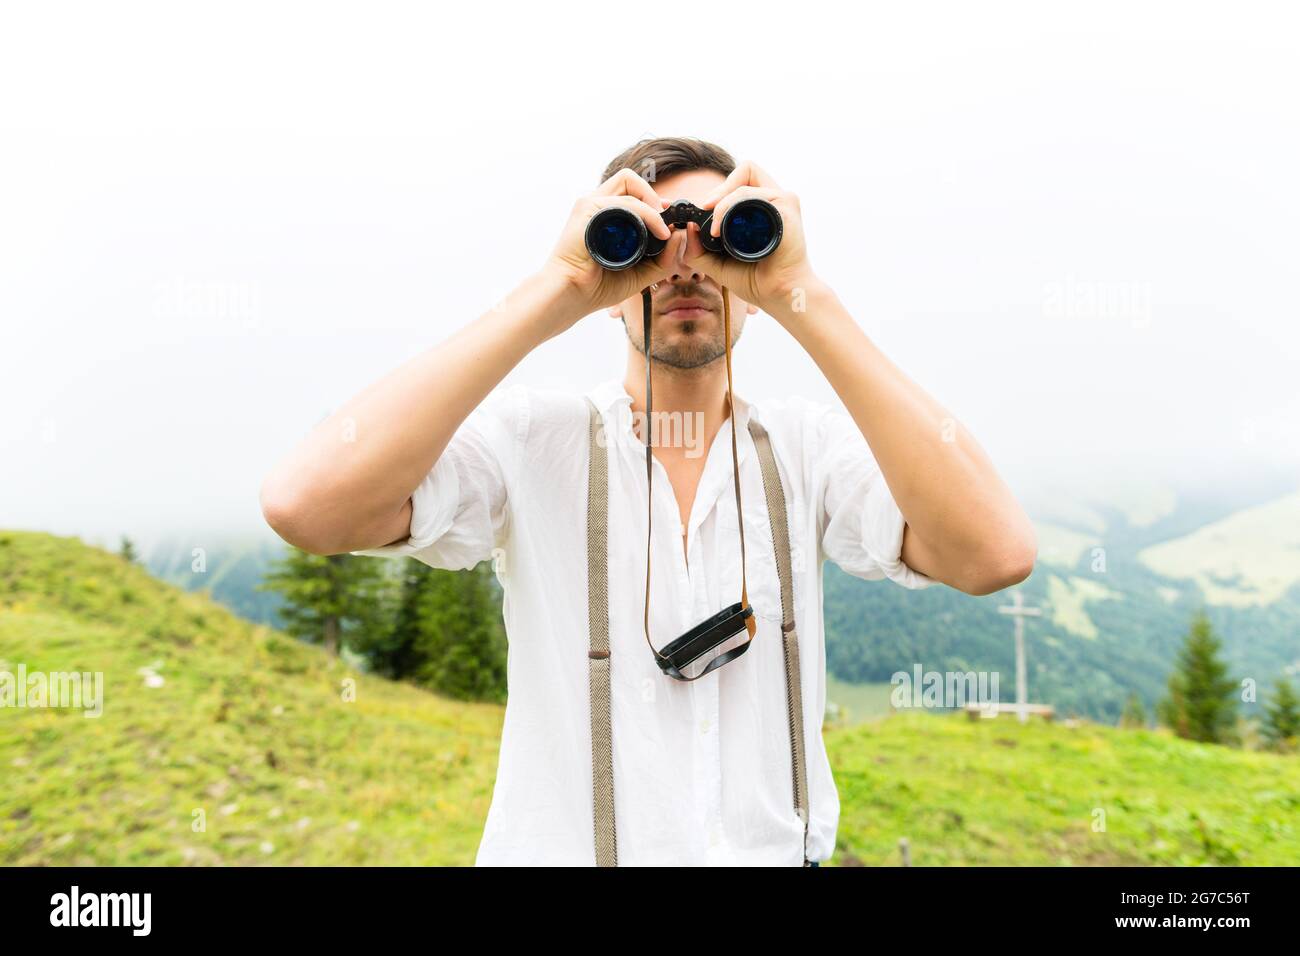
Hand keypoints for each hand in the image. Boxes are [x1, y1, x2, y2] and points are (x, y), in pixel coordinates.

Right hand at [542, 168, 683, 321]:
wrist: (572, 294)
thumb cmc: (599, 286)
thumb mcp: (641, 272)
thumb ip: (664, 258)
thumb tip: (680, 235)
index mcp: (605, 216)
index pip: (632, 193)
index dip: (654, 202)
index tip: (668, 224)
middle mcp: (598, 205)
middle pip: (631, 180)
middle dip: (654, 197)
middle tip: (667, 222)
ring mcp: (591, 204)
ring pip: (629, 182)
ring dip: (652, 203)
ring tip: (663, 228)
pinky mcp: (588, 208)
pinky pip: (625, 202)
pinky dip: (647, 214)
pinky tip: (658, 232)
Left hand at [679, 160, 817, 316]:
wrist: (780, 294)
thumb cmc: (757, 280)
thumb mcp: (719, 264)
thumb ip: (699, 249)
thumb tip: (688, 227)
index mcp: (763, 209)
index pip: (739, 183)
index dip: (717, 191)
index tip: (697, 210)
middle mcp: (774, 200)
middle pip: (744, 171)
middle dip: (717, 190)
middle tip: (703, 212)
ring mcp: (781, 200)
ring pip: (743, 179)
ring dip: (720, 201)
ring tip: (712, 228)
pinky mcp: (786, 204)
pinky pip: (748, 193)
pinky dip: (728, 206)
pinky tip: (719, 229)